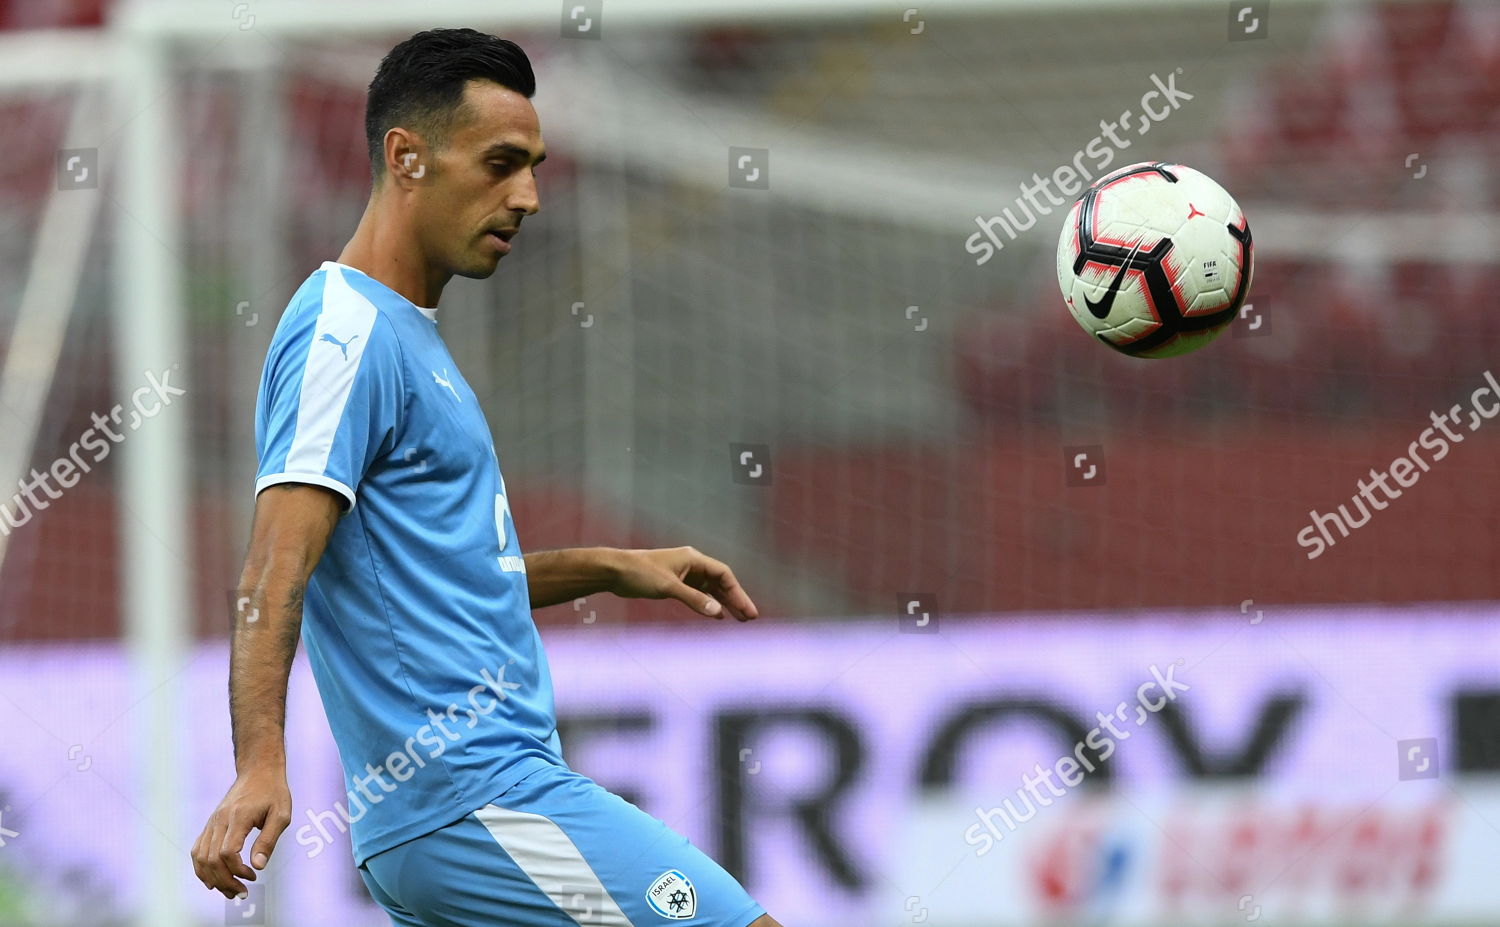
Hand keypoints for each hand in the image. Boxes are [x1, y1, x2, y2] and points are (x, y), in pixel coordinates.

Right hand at [191, 766, 291, 898]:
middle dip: (224, 881)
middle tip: (241, 892)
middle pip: (211, 859)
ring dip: (212, 878)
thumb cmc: (273, 792)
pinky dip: (202, 868)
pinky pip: (198, 849)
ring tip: (228, 890)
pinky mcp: (210, 824)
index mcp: (238, 817)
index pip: (227, 852)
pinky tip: (213, 879)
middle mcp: (220, 820)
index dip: (237, 870)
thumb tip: (258, 866)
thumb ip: (268, 840)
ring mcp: (212, 822)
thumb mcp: (281, 814)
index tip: (253, 876)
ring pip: (200, 857)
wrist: (258, 771)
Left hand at [608, 546, 759, 620]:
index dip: (738, 592)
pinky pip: (698, 594)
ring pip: (711, 590)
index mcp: (694, 558)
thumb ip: (694, 600)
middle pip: (720, 583)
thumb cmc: (640, 573)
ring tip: (740, 619)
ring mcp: (684, 574)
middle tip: (751, 617)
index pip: (723, 574)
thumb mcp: (669, 587)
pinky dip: (708, 604)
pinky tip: (717, 616)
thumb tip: (718, 613)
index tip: (747, 609)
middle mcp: (692, 565)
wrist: (615, 571)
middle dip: (736, 600)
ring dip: (724, 604)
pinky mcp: (675, 583)